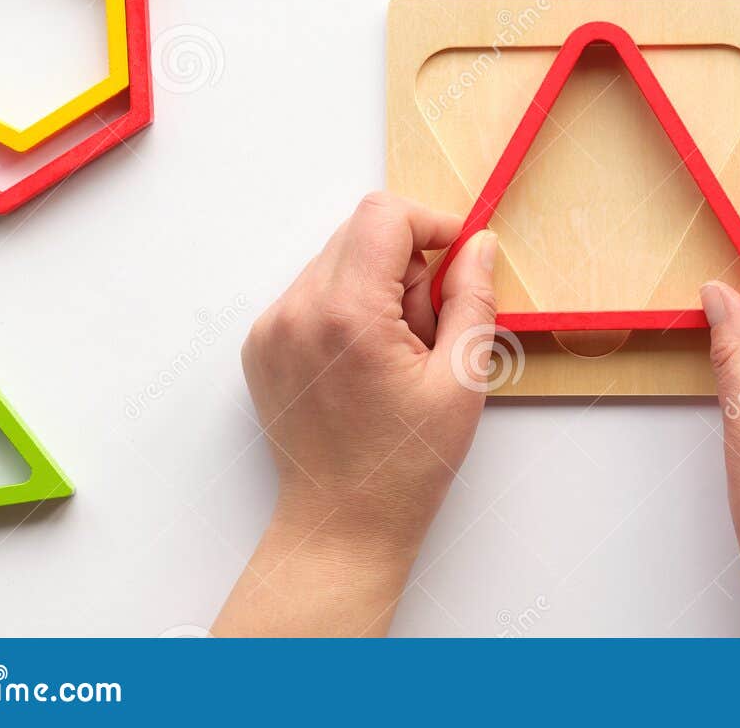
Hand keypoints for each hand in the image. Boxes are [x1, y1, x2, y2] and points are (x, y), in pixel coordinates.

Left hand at [213, 193, 498, 636]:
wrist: (340, 525)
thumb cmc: (405, 464)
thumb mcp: (461, 380)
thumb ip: (472, 299)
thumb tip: (478, 244)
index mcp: (347, 315)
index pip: (384, 214)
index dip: (431, 224)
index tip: (459, 258)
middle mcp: (297, 311)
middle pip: (360, 231)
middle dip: (407, 260)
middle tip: (430, 326)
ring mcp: (272, 328)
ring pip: (336, 259)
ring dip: (377, 284)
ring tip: (397, 350)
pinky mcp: (261, 345)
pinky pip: (313, 292)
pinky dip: (348, 307)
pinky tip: (365, 361)